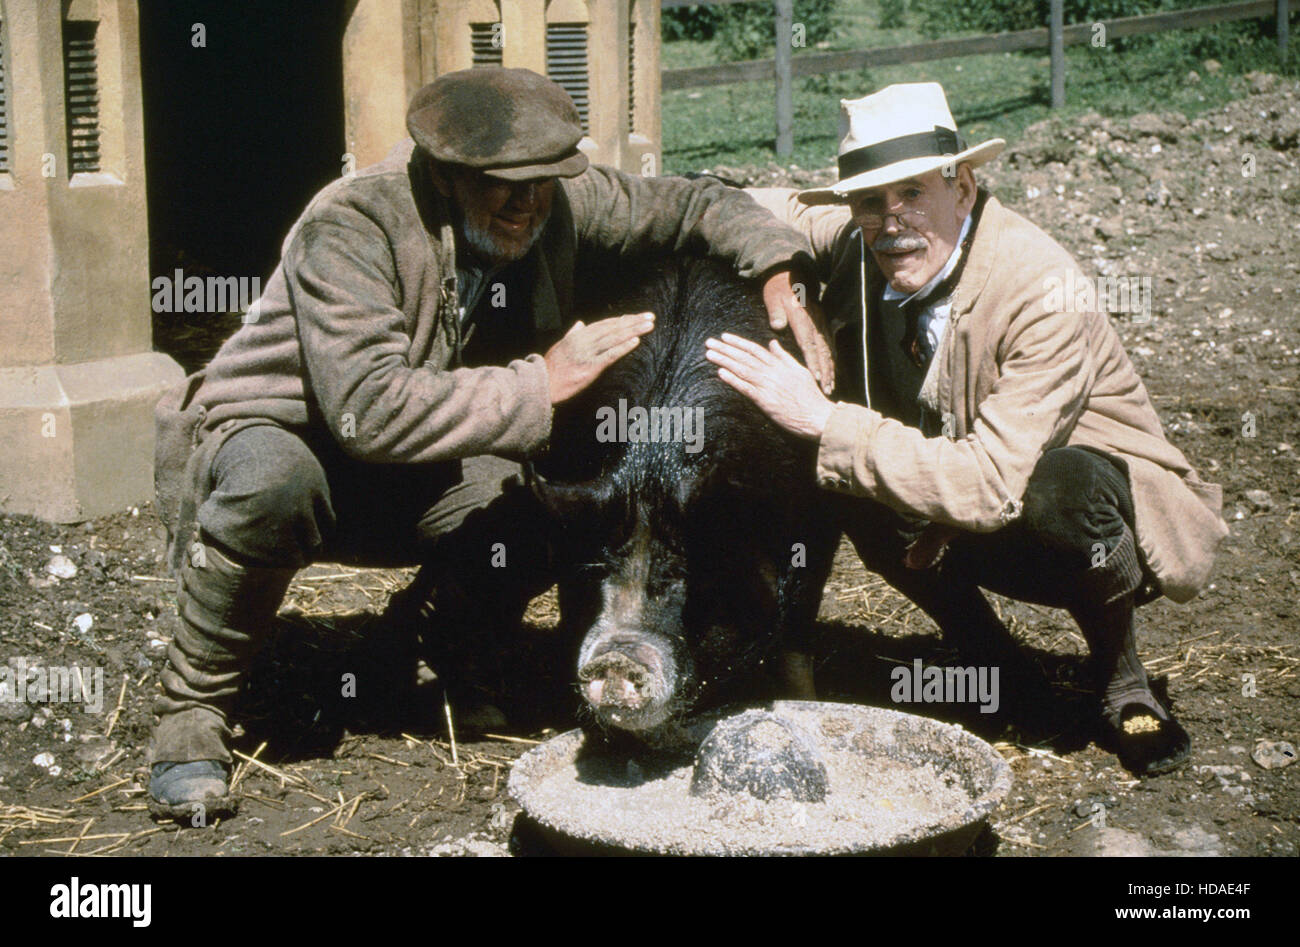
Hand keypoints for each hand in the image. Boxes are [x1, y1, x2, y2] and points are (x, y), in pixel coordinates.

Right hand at [544, 312, 654, 403]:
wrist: (540, 386)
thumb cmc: (550, 369)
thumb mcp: (559, 347)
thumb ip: (571, 334)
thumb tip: (580, 323)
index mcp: (577, 336)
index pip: (604, 324)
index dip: (622, 319)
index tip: (636, 316)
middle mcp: (583, 341)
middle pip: (612, 328)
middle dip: (633, 321)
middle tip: (650, 316)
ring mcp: (586, 354)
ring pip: (613, 338)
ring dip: (633, 330)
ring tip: (649, 325)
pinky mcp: (588, 368)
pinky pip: (609, 355)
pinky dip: (623, 347)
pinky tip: (636, 341)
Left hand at [705, 333, 833, 439]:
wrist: (818, 417)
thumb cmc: (811, 396)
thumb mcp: (800, 371)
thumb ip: (785, 356)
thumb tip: (773, 343)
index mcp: (780, 365)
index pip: (755, 349)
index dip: (738, 342)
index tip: (725, 336)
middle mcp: (772, 373)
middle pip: (745, 357)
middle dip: (726, 348)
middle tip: (709, 342)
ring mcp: (768, 386)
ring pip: (742, 369)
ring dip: (724, 360)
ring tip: (709, 354)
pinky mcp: (765, 402)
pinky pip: (746, 388)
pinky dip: (733, 380)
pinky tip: (720, 373)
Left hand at [762, 269, 834, 394]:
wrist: (790, 274)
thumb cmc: (777, 289)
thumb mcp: (773, 298)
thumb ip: (776, 313)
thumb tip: (777, 325)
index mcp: (802, 316)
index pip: (809, 342)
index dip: (813, 360)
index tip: (816, 376)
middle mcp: (815, 321)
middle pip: (823, 350)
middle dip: (826, 371)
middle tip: (826, 388)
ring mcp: (821, 323)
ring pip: (828, 349)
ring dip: (830, 369)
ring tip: (830, 386)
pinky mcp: (823, 324)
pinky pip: (829, 345)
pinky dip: (830, 360)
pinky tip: (831, 374)